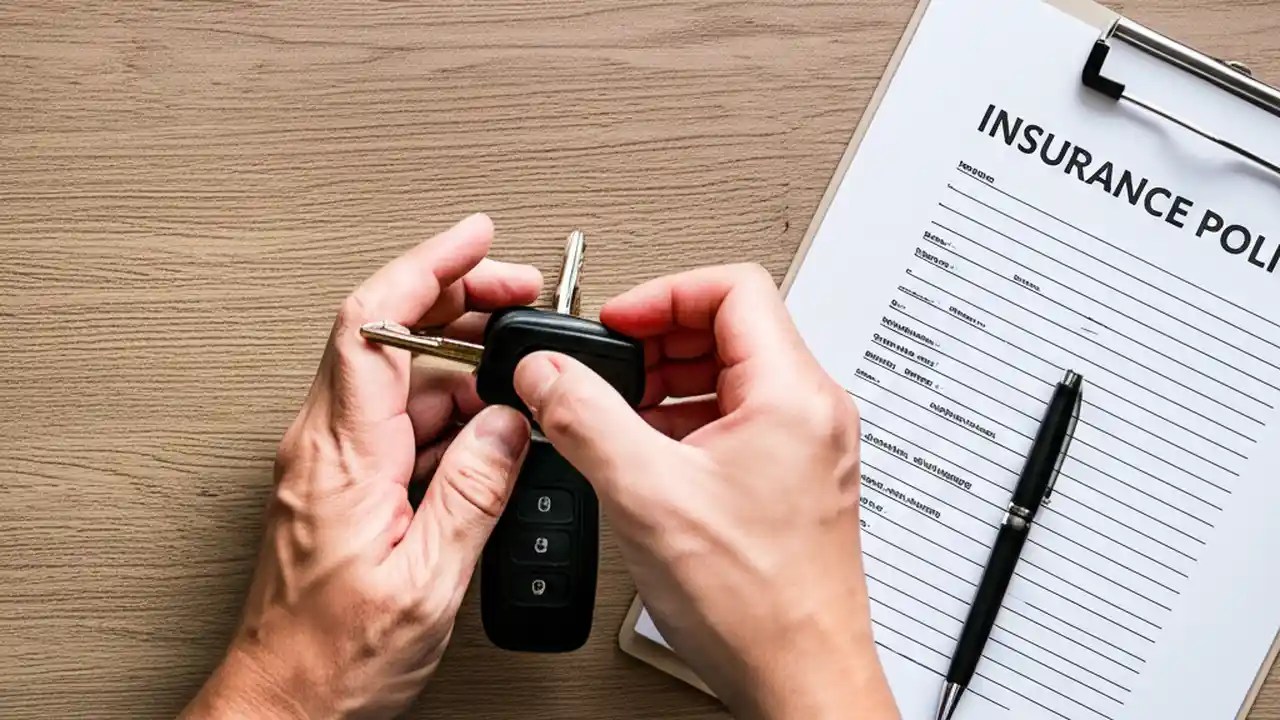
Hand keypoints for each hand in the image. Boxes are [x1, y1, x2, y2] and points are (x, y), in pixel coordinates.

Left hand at [181, 214, 541, 719]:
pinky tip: (489, 426)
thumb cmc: (332, 658)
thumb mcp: (426, 579)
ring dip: (460, 362)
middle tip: (519, 292)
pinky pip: (397, 423)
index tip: (474, 238)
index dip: (424, 265)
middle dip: (458, 301)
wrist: (283, 704)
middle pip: (387, 335)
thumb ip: (475, 490)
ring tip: (521, 367)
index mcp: (340, 455)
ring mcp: (332, 464)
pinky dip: (448, 409)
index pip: (371, 323)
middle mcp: (325, 446)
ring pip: (397, 379)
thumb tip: (512, 422)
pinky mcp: (343, 485)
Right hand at [512, 264, 897, 719]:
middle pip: (734, 326)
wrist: (799, 679)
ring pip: (735, 375)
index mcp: (791, 394)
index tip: (617, 323)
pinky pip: (742, 420)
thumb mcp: (644, 495)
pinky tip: (650, 455)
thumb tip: (546, 373)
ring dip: (673, 381)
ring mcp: (810, 446)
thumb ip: (584, 418)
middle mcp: (813, 412)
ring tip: (622, 412)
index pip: (733, 287)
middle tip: (610, 367)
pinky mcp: (798, 479)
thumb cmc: (754, 603)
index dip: (663, 293)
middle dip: (661, 339)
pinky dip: (691, 421)